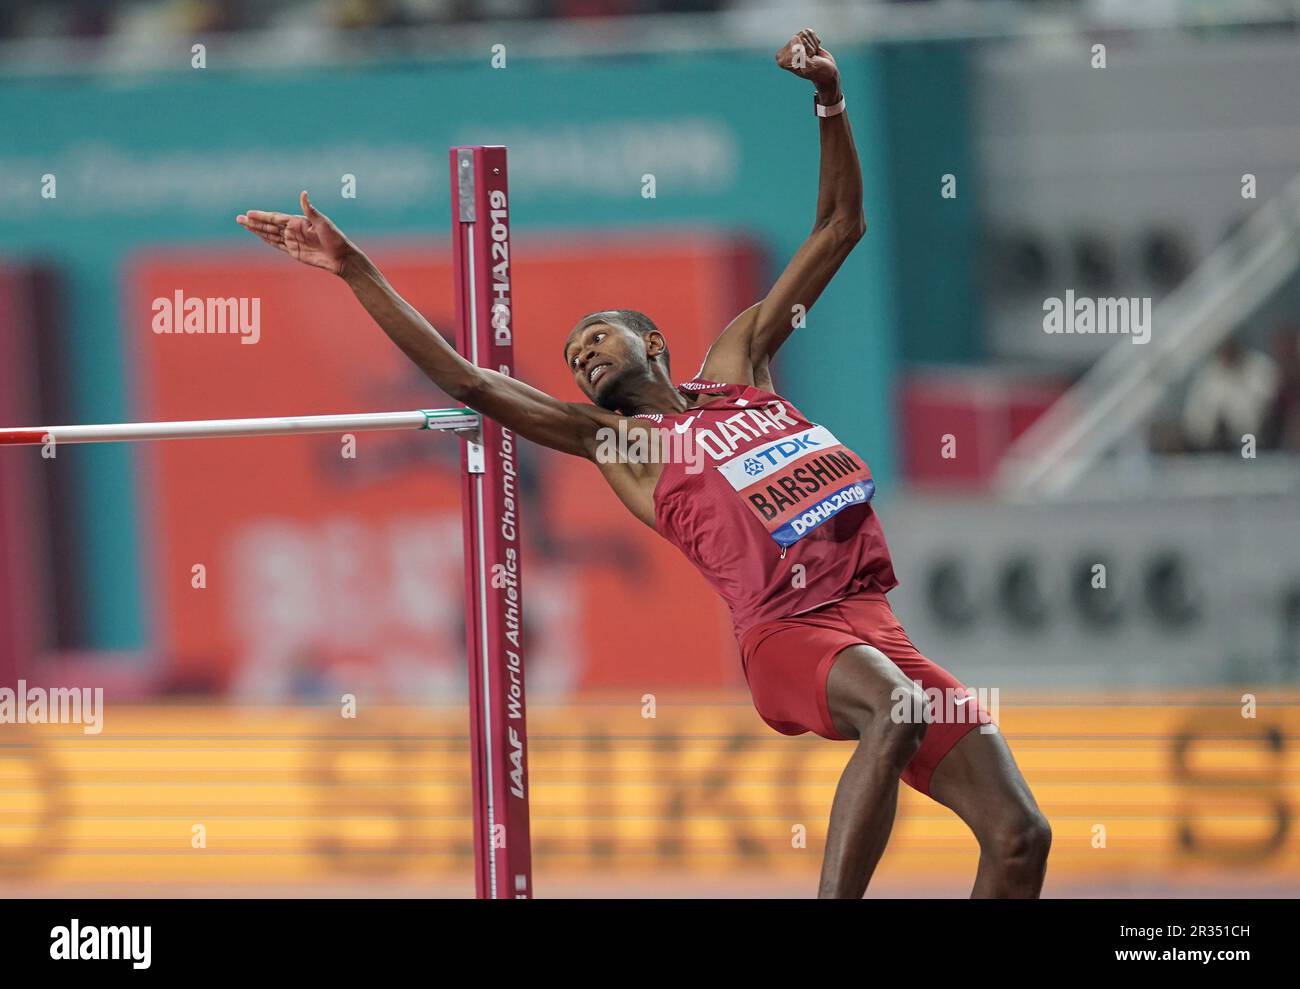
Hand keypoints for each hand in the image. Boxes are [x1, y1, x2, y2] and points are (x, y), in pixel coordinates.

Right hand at [236, 191, 351, 274]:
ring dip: (257, 230)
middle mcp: (293, 230)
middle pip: (269, 226)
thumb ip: (310, 210)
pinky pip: (277, 245)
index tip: (249, 213)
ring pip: (270, 235)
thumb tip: (303, 193)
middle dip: (254, 222)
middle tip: (238, 219)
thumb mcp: (323, 223)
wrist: (341, 257)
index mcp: (298, 221)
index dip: (262, 216)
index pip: (275, 218)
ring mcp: (293, 241)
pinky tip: (258, 235)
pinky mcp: (294, 252)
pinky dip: (266, 240)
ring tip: (244, 224)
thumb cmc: (335, 238)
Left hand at [774, 28, 838, 95]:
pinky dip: (815, 40)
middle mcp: (785, 52)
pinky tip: (815, 49)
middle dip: (809, 48)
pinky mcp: (801, 39)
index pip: (794, 46)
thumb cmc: (818, 72)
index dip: (804, 53)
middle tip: (811, 59)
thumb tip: (794, 37)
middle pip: (798, 38)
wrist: (827, 71)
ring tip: (813, 55)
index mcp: (782, 61)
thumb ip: (800, 53)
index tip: (806, 63)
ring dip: (812, 45)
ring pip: (804, 34)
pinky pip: (809, 32)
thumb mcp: (808, 66)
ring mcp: (793, 45)